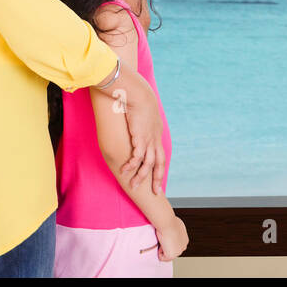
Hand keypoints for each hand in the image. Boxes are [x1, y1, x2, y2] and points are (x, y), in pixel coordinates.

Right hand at [106, 70, 165, 194]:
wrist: (139, 94)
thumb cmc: (138, 101)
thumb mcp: (142, 114)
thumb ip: (140, 120)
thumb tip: (135, 121)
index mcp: (156, 134)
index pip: (161, 155)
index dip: (160, 167)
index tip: (159, 178)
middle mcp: (155, 139)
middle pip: (160, 163)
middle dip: (158, 178)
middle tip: (156, 192)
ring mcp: (149, 140)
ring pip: (148, 164)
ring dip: (141, 176)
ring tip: (133, 186)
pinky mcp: (140, 138)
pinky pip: (137, 157)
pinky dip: (131, 165)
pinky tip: (125, 171)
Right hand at [155, 215, 187, 261]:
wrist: (168, 223)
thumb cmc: (170, 221)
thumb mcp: (176, 226)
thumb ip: (176, 231)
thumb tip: (171, 229)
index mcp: (185, 240)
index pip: (175, 246)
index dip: (169, 242)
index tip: (166, 237)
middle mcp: (183, 247)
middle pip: (171, 251)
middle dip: (166, 247)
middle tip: (164, 238)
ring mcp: (178, 252)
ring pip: (166, 255)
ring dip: (163, 249)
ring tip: (164, 240)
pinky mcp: (171, 256)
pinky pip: (161, 258)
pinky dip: (159, 252)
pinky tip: (162, 244)